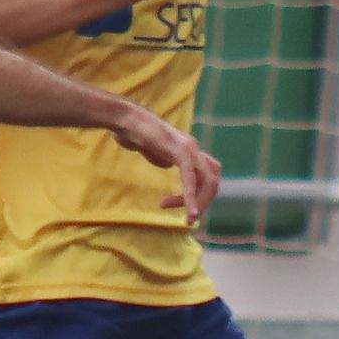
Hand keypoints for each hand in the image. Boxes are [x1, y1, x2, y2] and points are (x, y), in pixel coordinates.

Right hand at [109, 106, 221, 225]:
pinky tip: (190, 212)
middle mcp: (195, 148)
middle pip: (213, 181)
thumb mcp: (155, 151)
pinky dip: (192, 197)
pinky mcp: (180, 150)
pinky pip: (191, 178)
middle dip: (203, 203)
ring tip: (188, 218)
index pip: (206, 177)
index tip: (171, 205)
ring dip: (200, 203)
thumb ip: (165, 159)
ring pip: (208, 181)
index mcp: (191, 150)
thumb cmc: (136, 133)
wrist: (125, 119)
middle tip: (188, 219)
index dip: (197, 197)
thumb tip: (166, 164)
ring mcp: (189, 147)